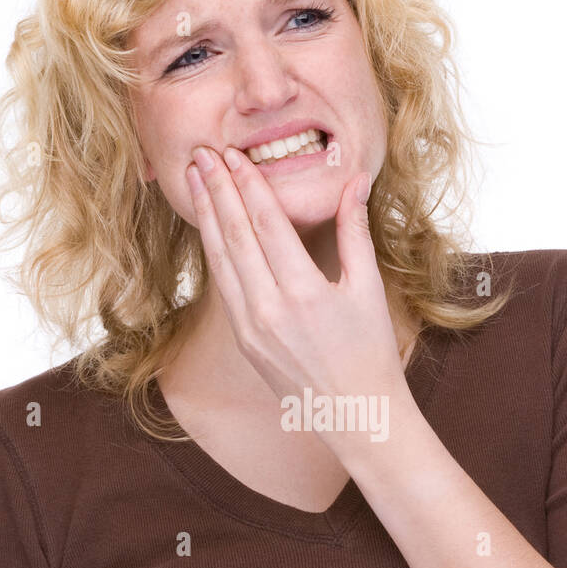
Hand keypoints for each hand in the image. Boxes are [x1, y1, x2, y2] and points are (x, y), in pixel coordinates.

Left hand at [186, 144, 417, 455]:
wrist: (355, 415)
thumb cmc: (370, 353)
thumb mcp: (368, 289)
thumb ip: (355, 232)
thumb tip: (354, 182)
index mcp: (305, 294)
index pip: (268, 225)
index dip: (248, 186)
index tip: (233, 155)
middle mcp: (270, 311)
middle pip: (235, 237)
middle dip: (217, 191)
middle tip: (202, 152)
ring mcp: (251, 328)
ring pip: (221, 261)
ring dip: (206, 217)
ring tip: (195, 180)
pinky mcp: (244, 341)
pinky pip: (224, 286)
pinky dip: (214, 252)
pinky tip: (208, 227)